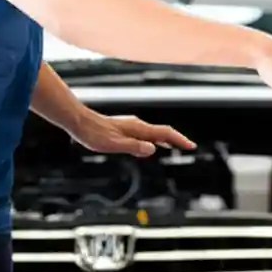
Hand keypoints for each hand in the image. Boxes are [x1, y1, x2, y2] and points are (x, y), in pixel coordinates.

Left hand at [71, 112, 196, 156]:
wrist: (80, 122)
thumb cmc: (94, 134)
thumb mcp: (114, 144)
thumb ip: (133, 147)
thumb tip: (153, 149)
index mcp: (137, 129)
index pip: (164, 133)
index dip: (178, 140)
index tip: (191, 146)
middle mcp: (137, 125)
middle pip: (162, 132)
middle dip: (177, 139)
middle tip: (189, 147)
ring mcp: (131, 126)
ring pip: (154, 133)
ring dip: (167, 139)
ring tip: (176, 146)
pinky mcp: (125, 129)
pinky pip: (146, 134)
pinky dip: (155, 140)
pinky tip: (153, 145)